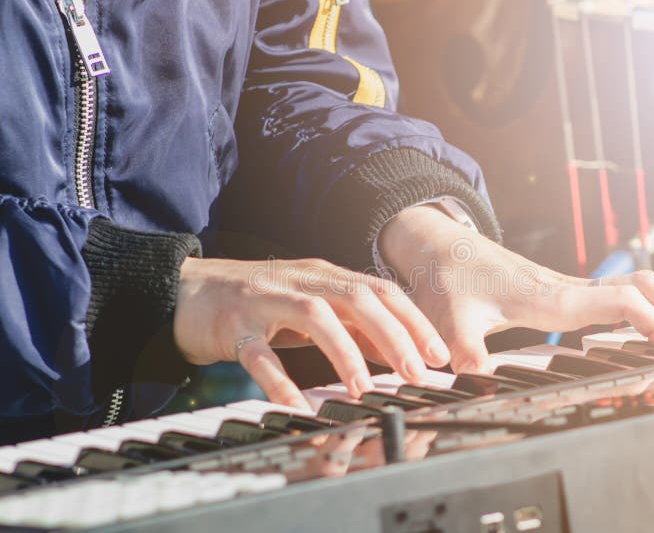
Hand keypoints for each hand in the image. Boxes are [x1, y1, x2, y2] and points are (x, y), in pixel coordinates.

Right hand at [174, 257, 449, 408]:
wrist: (186, 290)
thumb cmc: (258, 301)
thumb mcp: (310, 307)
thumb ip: (351, 325)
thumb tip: (397, 351)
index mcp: (324, 277)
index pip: (380, 290)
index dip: (413, 319)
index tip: (438, 352)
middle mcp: (300, 282)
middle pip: (356, 297)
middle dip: (392, 334)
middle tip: (415, 371)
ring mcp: (266, 299)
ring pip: (314, 316)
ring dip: (344, 352)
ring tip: (363, 387)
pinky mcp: (234, 324)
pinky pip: (258, 353)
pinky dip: (279, 380)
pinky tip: (296, 405)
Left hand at [379, 206, 653, 372]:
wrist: (439, 247)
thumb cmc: (447, 280)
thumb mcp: (449, 318)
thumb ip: (463, 349)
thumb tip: (472, 376)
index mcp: (548, 297)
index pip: (613, 300)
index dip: (646, 318)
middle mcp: (567, 289)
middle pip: (642, 287)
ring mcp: (570, 288)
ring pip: (637, 287)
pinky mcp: (565, 291)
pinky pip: (621, 294)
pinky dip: (653, 304)